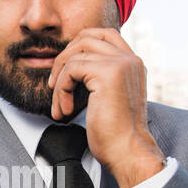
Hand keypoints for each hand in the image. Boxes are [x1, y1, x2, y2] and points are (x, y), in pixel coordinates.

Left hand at [46, 28, 164, 187]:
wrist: (127, 152)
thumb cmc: (116, 134)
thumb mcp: (110, 98)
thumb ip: (99, 77)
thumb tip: (72, 67)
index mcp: (132, 63)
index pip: (103, 34)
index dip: (78, 47)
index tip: (66, 74)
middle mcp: (130, 59)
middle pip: (86, 37)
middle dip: (64, 58)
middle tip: (54, 85)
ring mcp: (120, 63)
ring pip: (75, 55)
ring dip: (60, 82)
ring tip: (60, 106)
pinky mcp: (108, 73)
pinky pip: (71, 69)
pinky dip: (61, 90)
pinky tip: (66, 111)